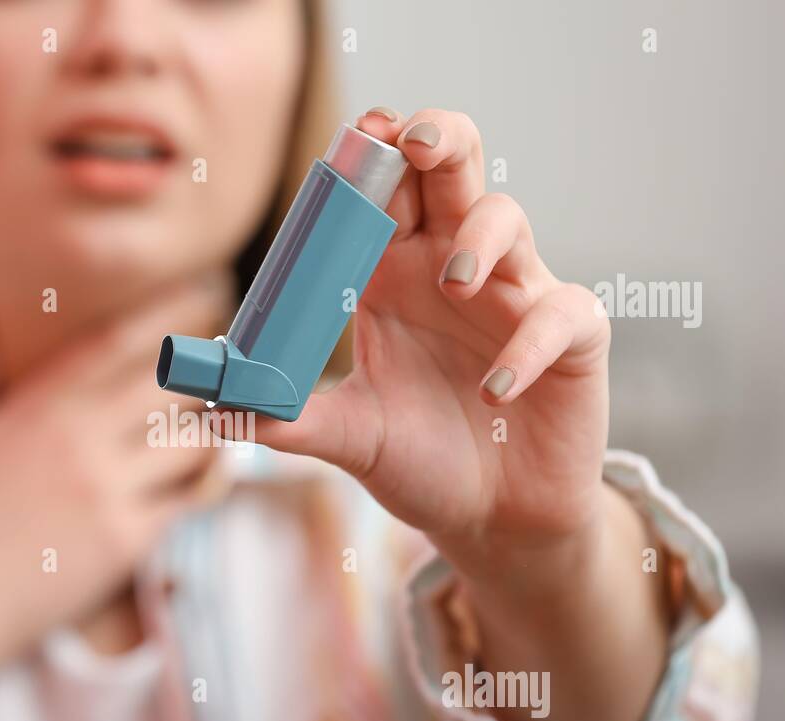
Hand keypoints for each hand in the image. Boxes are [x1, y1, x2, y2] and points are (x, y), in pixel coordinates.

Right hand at [0, 274, 230, 720]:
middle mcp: (78, 434)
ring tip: (221, 431)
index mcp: (40, 402)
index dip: (173, 315)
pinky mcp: (125, 538)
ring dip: (215, 434)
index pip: (121, 339)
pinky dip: (207, 484)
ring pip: (196, 437)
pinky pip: (192, 497)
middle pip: (175, 381)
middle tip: (232, 376)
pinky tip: (204, 480)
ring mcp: (105, 486)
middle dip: (210, 374)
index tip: (209, 301)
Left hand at [233, 108, 666, 720]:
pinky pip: (560, 314)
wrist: (491, 522)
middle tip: (415, 141)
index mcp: (392, 277)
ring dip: (481, 236)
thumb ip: (290, 421)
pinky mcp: (571, 338)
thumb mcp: (350, 438)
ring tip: (454, 282)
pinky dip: (527, 345)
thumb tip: (213, 413)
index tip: (356, 135)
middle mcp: (450, 271)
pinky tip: (494, 389)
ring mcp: (515, 297)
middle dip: (438, 140)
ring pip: (510, 217)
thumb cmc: (421, 462)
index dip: (373, 157)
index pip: (382, 194)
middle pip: (453, 171)